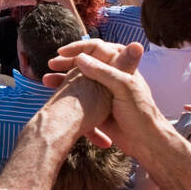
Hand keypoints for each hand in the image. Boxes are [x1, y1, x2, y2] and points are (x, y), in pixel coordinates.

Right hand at [42, 40, 170, 161]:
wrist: (144, 141)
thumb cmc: (139, 112)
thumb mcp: (123, 87)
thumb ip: (104, 71)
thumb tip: (81, 58)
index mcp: (120, 66)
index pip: (97, 48)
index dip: (79, 48)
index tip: (62, 52)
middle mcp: (111, 75)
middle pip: (85, 61)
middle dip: (67, 61)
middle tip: (52, 65)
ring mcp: (103, 90)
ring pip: (79, 78)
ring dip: (63, 77)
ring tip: (46, 80)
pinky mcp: (97, 105)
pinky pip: (78, 95)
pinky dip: (65, 93)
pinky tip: (54, 95)